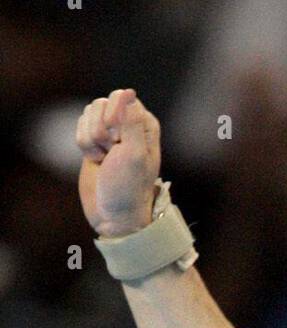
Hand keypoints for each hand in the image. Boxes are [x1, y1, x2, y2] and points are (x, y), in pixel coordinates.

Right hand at [76, 87, 161, 235]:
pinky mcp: (95, 141)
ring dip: (91, 140)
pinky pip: (79, 128)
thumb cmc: (129, 187)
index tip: (118, 141)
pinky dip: (84, 145)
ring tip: (105, 160)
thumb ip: (132, 122)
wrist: (114, 214)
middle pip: (101, 104)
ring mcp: (110, 132)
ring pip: (88, 115)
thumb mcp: (134, 154)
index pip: (121, 97)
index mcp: (145, 123)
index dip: (113, 117)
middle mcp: (128, 124)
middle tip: (112, 154)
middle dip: (100, 131)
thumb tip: (128, 92)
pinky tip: (96, 161)